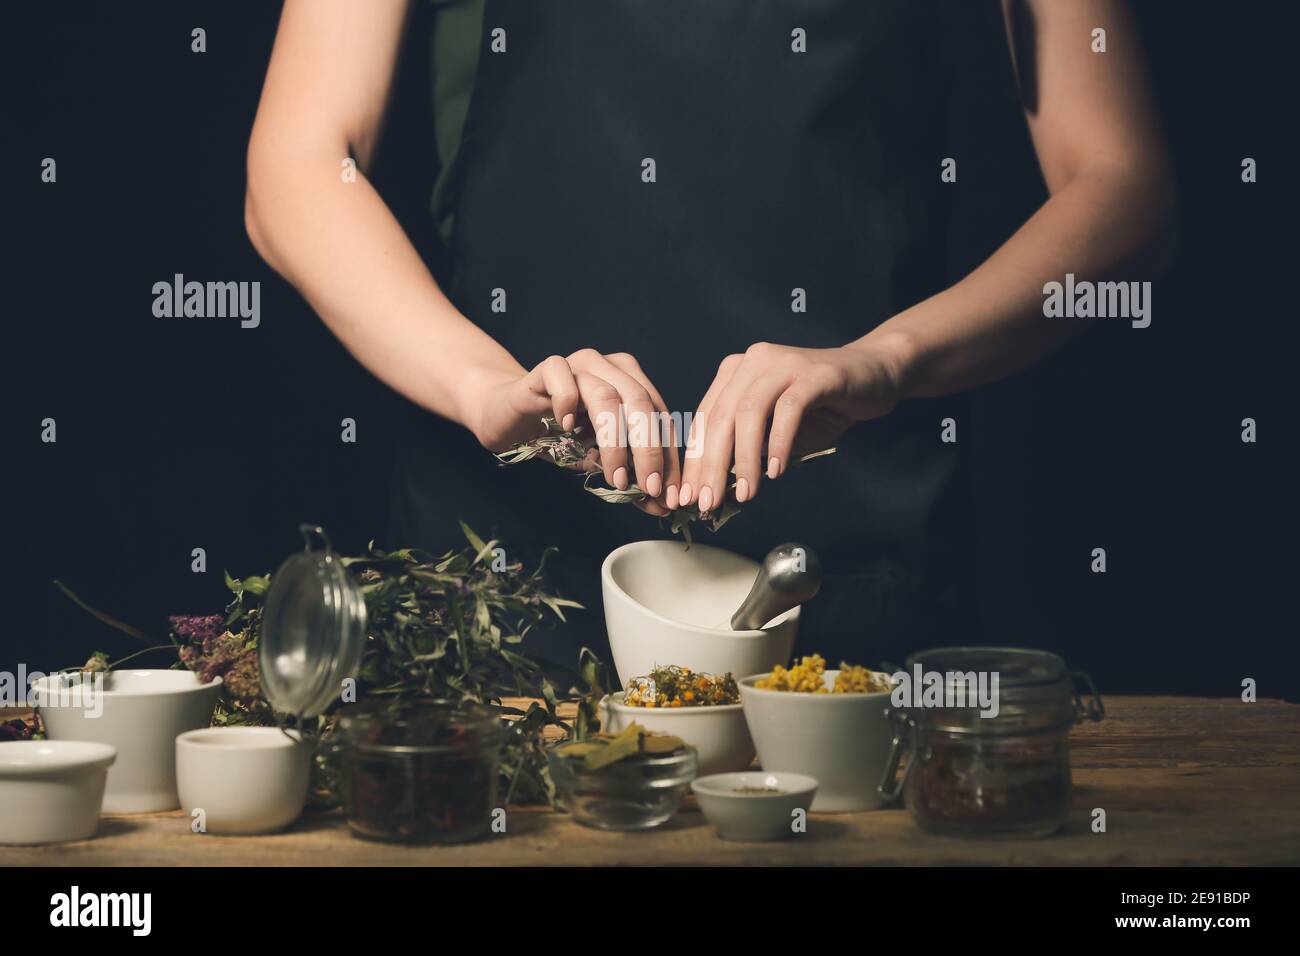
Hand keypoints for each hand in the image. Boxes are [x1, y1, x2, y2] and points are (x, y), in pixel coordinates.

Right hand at [465, 349, 681, 514]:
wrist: (510, 419)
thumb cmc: (559, 437)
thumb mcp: (600, 461)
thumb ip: (630, 477)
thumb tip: (659, 504)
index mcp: (632, 382)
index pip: (660, 417)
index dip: (668, 457)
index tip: (670, 494)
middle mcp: (609, 367)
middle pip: (641, 403)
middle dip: (649, 451)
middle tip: (648, 488)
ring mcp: (578, 364)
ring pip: (607, 395)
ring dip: (615, 442)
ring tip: (614, 478)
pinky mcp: (546, 369)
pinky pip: (562, 378)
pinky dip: (568, 403)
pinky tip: (568, 428)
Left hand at [678, 339, 911, 512]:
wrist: (873, 375)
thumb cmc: (821, 406)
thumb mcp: (777, 431)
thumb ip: (750, 450)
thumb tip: (719, 487)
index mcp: (735, 372)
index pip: (706, 420)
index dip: (694, 461)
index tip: (688, 497)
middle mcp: (753, 362)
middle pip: (721, 418)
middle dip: (711, 466)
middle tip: (708, 502)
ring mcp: (782, 364)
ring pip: (749, 414)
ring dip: (744, 460)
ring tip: (746, 494)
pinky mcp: (814, 374)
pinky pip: (788, 410)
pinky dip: (779, 443)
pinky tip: (776, 471)